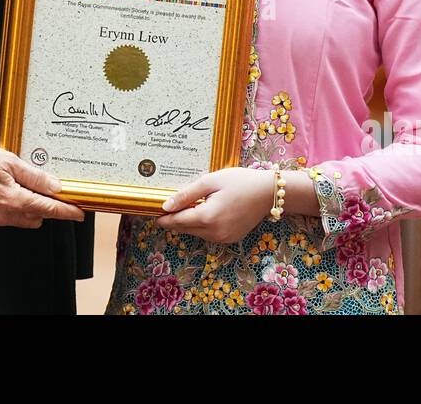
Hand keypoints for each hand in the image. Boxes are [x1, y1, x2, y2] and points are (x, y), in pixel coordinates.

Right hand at [0, 141, 85, 228]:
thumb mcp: (8, 161)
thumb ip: (34, 176)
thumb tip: (55, 186)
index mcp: (13, 200)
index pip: (48, 209)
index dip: (66, 212)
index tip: (79, 213)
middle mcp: (4, 215)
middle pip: (38, 217)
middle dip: (47, 206)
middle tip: (49, 189)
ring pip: (24, 219)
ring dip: (30, 207)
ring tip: (22, 186)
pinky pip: (8, 219)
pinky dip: (14, 208)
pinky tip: (6, 191)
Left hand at [153, 167, 274, 243]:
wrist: (269, 193)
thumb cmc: (240, 181)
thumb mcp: (211, 181)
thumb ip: (187, 194)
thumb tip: (165, 205)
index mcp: (207, 217)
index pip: (177, 221)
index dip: (163, 218)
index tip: (152, 213)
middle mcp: (214, 233)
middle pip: (185, 228)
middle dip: (174, 219)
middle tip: (166, 206)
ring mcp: (223, 238)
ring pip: (196, 232)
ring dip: (189, 222)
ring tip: (186, 205)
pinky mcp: (230, 239)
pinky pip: (208, 234)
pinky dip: (202, 225)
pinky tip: (204, 211)